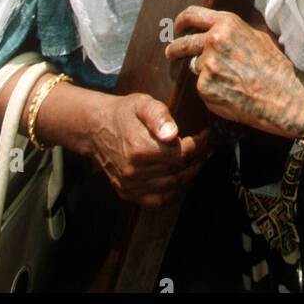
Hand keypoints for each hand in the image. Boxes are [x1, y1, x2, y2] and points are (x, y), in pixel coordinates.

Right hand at [86, 91, 209, 206]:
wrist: (97, 129)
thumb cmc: (123, 114)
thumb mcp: (142, 104)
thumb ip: (159, 115)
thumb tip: (172, 134)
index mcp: (139, 148)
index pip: (180, 152)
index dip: (198, 144)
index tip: (206, 135)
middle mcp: (133, 171)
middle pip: (178, 170)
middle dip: (197, 158)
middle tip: (207, 148)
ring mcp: (130, 185)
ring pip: (171, 185)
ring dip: (190, 174)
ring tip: (199, 160)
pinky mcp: (127, 193)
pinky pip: (157, 199)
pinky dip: (173, 190)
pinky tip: (181, 177)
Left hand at [165, 7, 303, 139]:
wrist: (282, 95)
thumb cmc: (274, 65)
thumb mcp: (257, 35)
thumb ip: (233, 29)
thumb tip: (220, 25)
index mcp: (226, 24)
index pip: (192, 15)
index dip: (181, 21)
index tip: (178, 28)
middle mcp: (213, 41)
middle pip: (183, 43)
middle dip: (174, 49)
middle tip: (171, 53)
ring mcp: (207, 65)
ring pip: (195, 67)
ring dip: (204, 73)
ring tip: (227, 80)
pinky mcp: (205, 88)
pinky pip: (202, 87)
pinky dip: (211, 90)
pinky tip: (230, 93)